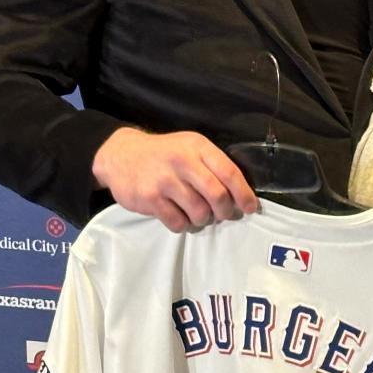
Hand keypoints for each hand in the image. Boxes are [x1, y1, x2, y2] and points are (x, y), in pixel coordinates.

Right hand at [91, 129, 258, 231]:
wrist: (121, 155)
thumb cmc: (164, 154)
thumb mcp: (189, 147)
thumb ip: (212, 165)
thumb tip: (239, 195)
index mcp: (197, 147)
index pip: (229, 172)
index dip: (244, 194)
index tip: (250, 207)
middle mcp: (182, 161)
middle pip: (217, 195)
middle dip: (225, 211)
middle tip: (224, 214)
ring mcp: (164, 181)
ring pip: (199, 212)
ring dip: (204, 219)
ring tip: (199, 214)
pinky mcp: (150, 198)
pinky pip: (177, 222)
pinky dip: (184, 225)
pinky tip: (180, 216)